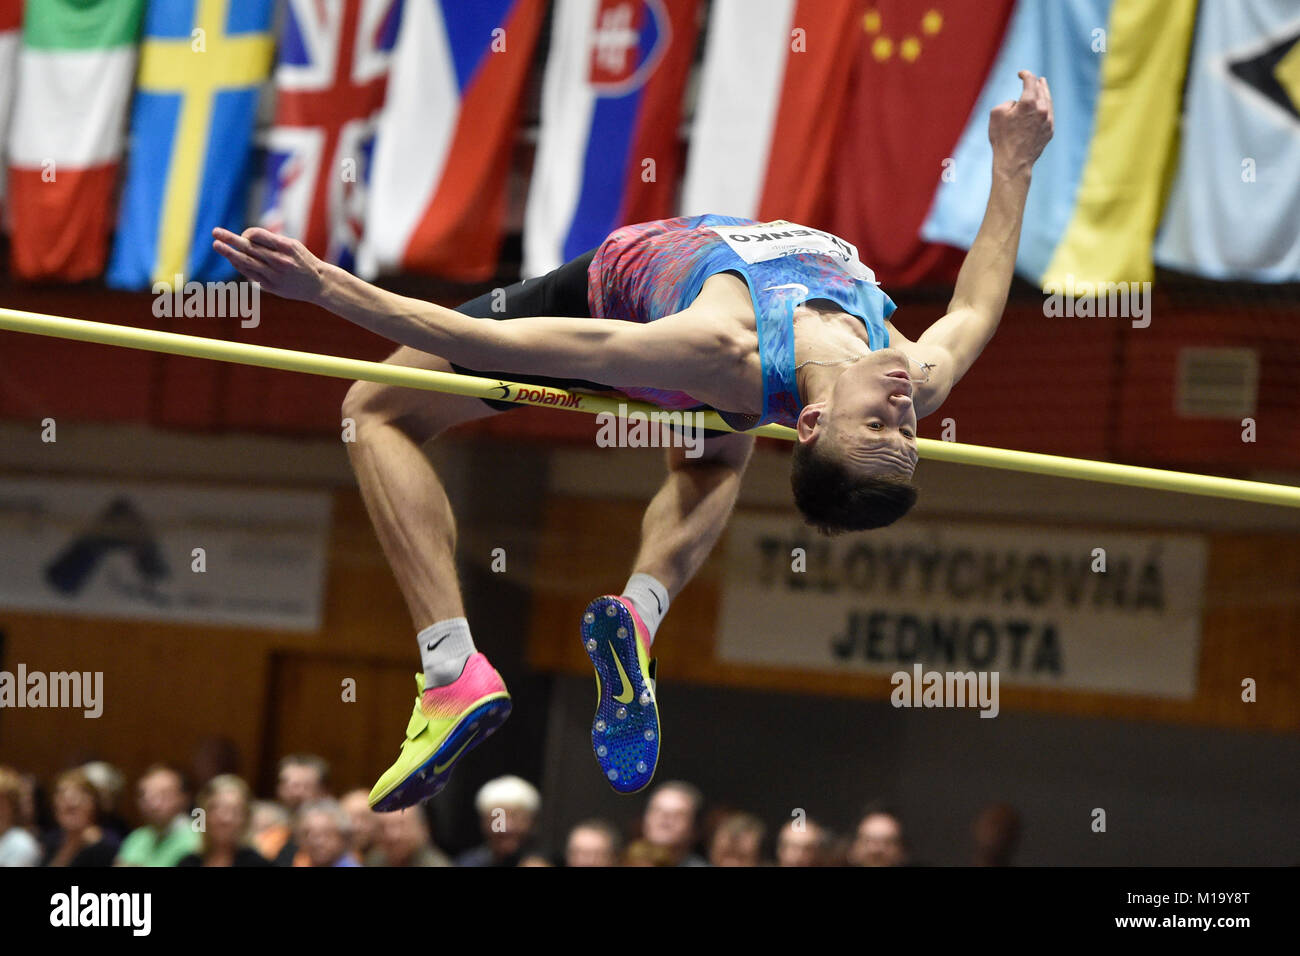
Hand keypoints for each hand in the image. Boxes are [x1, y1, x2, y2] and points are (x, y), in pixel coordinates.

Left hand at [211, 226, 327, 302]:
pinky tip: (232, 258)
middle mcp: (279, 260)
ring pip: (246, 261)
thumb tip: (245, 238)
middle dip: (230, 239)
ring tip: (216, 245)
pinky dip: (240, 265)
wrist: (319, 284)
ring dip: (229, 253)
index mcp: (286, 247)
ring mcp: (274, 274)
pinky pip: (250, 273)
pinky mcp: (271, 286)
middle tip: (215, 232)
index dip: (247, 233)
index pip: (258, 235)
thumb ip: (272, 242)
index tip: (245, 235)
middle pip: (249, 247)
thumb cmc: (303, 261)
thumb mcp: (293, 246)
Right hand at [988, 70, 1053, 172]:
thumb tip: (1016, 104)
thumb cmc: (1002, 138)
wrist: (1014, 162)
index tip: (1021, 74)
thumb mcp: (996, 114)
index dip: (1025, 74)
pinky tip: (1044, 107)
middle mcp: (1042, 109)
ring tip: (1043, 86)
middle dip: (1037, 83)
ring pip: (1048, 101)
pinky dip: (1046, 108)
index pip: (1030, 81)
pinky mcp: (1049, 131)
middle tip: (1036, 79)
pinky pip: (1049, 114)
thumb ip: (1008, 102)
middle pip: (1041, 89)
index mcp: (1028, 102)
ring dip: (1045, 93)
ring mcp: (1048, 120)